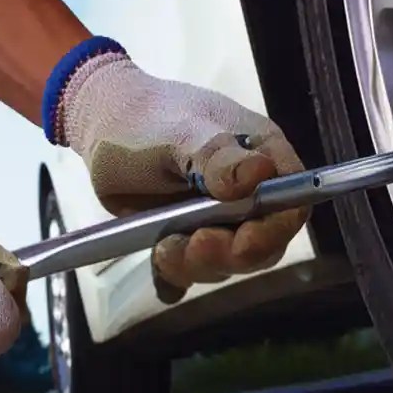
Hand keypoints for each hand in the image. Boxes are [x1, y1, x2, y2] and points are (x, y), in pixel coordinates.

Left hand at [47, 39, 309, 302]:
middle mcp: (249, 192)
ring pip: (226, 261)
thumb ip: (218, 156)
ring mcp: (219, 218)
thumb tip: (260, 174)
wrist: (101, 123)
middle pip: (263, 243)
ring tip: (163, 247)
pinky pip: (192, 269)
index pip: (291, 204)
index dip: (274, 230)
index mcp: (262, 157)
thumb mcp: (181, 131)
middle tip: (192, 245)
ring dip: (197, 265)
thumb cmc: (146, 117)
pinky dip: (176, 276)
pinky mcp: (188, 236)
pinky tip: (159, 266)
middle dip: (229, 255)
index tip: (243, 241)